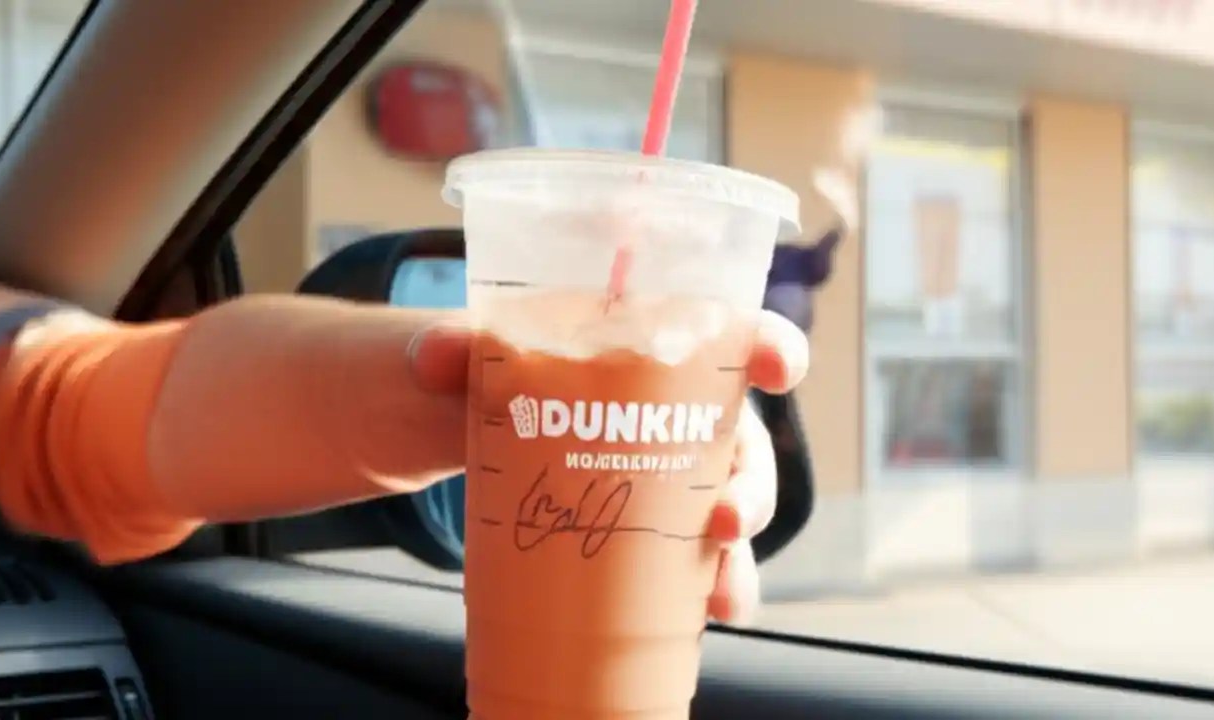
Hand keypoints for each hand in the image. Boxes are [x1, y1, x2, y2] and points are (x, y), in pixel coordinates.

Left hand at [409, 309, 809, 626]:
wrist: (467, 425)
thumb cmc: (496, 368)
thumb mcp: (475, 350)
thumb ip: (453, 345)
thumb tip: (433, 357)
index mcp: (659, 344)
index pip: (734, 333)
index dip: (771, 345)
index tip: (779, 367)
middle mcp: (682, 408)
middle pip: (744, 440)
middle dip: (752, 484)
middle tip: (726, 517)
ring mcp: (671, 470)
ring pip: (729, 507)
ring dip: (738, 552)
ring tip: (722, 594)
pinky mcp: (651, 520)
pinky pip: (696, 553)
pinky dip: (710, 584)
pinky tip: (707, 612)